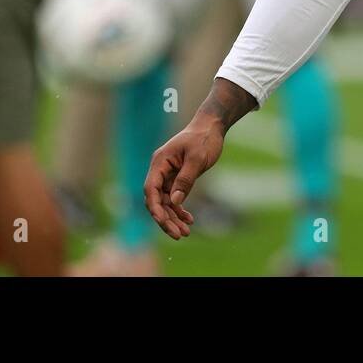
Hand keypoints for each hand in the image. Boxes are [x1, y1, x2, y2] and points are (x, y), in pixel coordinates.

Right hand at [143, 115, 224, 239]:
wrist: (211, 127)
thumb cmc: (204, 138)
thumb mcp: (197, 158)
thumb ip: (185, 180)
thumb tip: (174, 202)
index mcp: (160, 162)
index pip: (150, 189)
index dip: (155, 208)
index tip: (164, 222)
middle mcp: (160, 170)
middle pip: (157, 200)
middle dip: (166, 219)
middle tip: (179, 235)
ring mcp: (167, 175)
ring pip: (165, 202)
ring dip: (173, 218)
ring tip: (186, 232)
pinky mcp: (176, 179)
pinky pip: (174, 198)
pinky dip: (180, 210)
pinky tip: (189, 220)